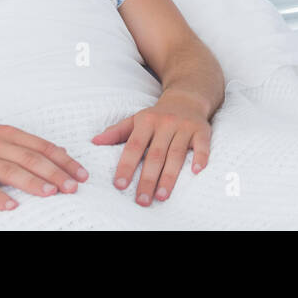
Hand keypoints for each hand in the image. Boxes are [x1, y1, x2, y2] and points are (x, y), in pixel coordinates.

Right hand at [0, 121, 88, 211]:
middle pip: (31, 158)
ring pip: (10, 171)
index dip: (64, 160)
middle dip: (55, 173)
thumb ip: (26, 145)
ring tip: (51, 194)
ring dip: (33, 183)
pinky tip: (11, 206)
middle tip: (74, 187)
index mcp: (6, 133)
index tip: (82, 173)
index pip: (42, 146)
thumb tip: (60, 152)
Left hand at [92, 89, 211, 205]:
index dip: (126, 166)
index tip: (120, 185)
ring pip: (176, 154)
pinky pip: (202, 145)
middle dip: (148, 179)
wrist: (187, 97)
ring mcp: (185, 126)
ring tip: (161, 196)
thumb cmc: (158, 115)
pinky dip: (201, 157)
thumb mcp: (136, 119)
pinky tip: (196, 172)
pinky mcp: (202, 130)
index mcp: (147, 121)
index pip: (134, 146)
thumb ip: (117, 131)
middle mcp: (166, 123)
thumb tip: (95, 142)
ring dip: (169, 176)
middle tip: (141, 200)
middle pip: (156, 155)